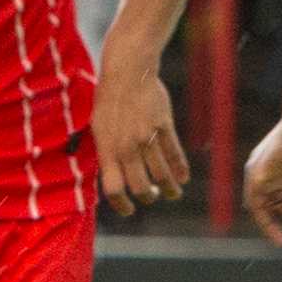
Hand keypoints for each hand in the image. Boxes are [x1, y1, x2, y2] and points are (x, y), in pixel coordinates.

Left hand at [91, 61, 190, 216]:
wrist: (127, 71)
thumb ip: (106, 153)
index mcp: (107, 149)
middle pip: (141, 187)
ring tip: (173, 194)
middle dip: (148, 197)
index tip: (129, 210)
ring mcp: (146, 136)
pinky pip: (174, 154)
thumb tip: (113, 177)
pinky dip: (180, 169)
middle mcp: (126, 146)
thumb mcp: (98, 127)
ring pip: (161, 174)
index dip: (121, 205)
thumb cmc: (109, 99)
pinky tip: (183, 177)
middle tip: (152, 196)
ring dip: (169, 189)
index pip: (113, 189)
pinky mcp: (163, 125)